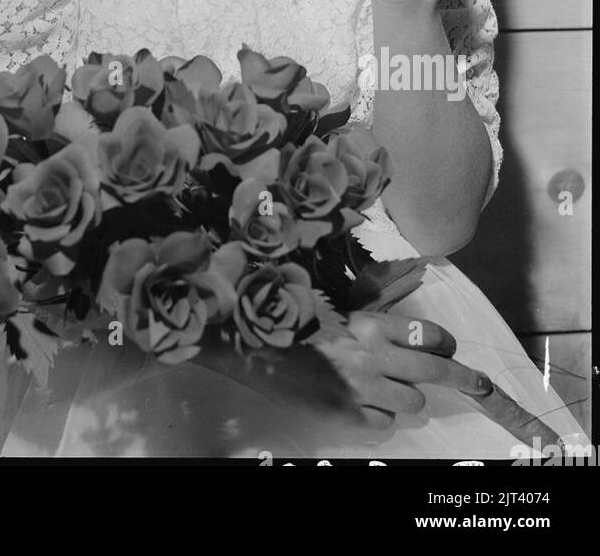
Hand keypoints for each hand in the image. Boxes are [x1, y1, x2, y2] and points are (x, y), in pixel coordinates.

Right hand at [314, 310, 491, 429]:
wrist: (258, 348)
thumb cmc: (298, 327)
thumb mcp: (340, 314)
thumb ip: (375, 327)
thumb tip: (414, 342)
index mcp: (371, 324)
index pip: (428, 334)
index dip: (446, 344)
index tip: (451, 349)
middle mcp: (373, 354)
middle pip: (435, 370)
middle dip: (463, 377)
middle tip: (478, 383)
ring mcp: (362, 387)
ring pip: (413, 402)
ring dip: (408, 397)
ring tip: (387, 390)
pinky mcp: (348, 414)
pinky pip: (384, 423)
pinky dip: (380, 416)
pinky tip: (363, 404)